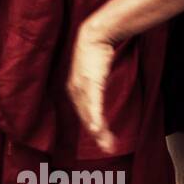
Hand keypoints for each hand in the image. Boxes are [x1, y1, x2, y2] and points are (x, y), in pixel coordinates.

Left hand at [66, 14, 118, 154]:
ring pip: (90, 116)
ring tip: (108, 144)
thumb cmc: (96, 52)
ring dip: (99, 132)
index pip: (84, 115)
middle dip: (98, 136)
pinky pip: (93, 106)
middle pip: (86, 119)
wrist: (96, 34)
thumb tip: (100, 91)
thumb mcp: (93, 72)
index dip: (93, 129)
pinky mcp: (90, 84)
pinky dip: (96, 119)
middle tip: (108, 149)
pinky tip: (99, 130)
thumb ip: (95, 85)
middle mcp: (75, 92)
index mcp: (75, 91)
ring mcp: (82, 89)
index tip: (103, 140)